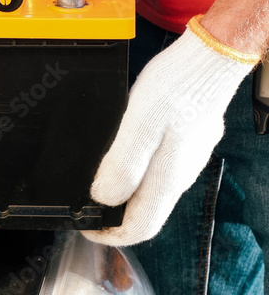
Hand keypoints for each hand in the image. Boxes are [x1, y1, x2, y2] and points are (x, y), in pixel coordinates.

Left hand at [83, 17, 259, 246]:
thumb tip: (104, 198)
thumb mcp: (139, 124)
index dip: (109, 235)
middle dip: (113, 219)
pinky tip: (119, 157)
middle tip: (85, 208)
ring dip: (123, 195)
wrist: (210, 58)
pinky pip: (158, 170)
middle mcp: (180, 175)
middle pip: (146, 213)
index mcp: (168, 177)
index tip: (84, 227)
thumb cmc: (175, 87)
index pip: (140, 227)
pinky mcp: (186, 143)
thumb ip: (123, 164)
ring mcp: (186, 159)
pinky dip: (135, 174)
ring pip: (152, 192)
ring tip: (96, 183)